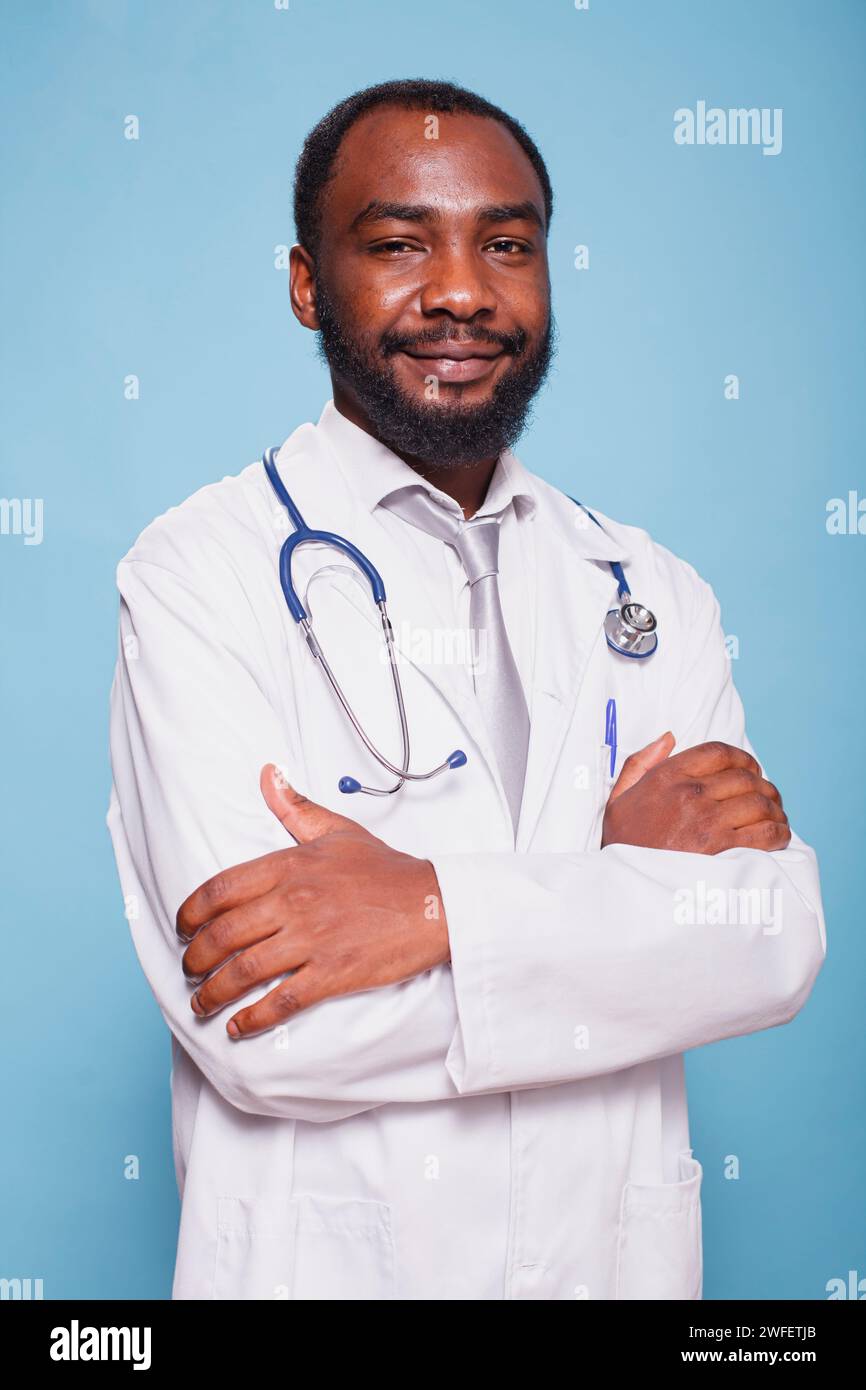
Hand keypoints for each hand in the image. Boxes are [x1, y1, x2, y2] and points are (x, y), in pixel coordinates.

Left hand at [176, 766, 448, 1038]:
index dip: (191, 912)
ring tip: (201, 1003)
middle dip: (195, 958)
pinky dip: (252, 1018)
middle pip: (223, 934)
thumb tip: (267, 775)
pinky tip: (237, 1026)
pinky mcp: (333, 974)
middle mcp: (295, 902)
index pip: (221, 889)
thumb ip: (296, 807)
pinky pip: (281, 1001)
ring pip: (244, 971)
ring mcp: (312, 940)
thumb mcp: (339, 831)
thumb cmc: (387, 869)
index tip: (182, 927)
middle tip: (189, 970)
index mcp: (290, 866)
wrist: (435, 903)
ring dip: (213, 992)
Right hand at [601, 734, 790, 854]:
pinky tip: (778, 835)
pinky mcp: (722, 849)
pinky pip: (765, 832)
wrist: (622, 886)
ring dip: (774, 809)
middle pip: (745, 777)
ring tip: (776, 816)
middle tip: (768, 797)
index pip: (718, 752)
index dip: (742, 758)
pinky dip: (779, 831)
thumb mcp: (618, 798)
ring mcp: (707, 821)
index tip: (751, 769)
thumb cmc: (622, 844)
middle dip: (763, 785)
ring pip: (760, 802)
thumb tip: (669, 738)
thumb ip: (640, 763)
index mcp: (667, 777)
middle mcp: (690, 793)